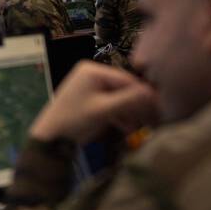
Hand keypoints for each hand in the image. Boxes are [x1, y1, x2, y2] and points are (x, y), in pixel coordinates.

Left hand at [30, 61, 158, 144]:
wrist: (50, 138)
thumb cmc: (74, 120)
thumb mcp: (104, 109)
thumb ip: (129, 100)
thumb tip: (154, 93)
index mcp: (92, 71)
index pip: (125, 79)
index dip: (143, 93)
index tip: (160, 104)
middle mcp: (92, 75)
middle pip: (122, 88)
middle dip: (136, 105)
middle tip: (154, 118)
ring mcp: (91, 88)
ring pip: (117, 98)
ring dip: (129, 113)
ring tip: (142, 126)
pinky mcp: (91, 101)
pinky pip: (110, 105)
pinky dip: (119, 116)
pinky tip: (129, 128)